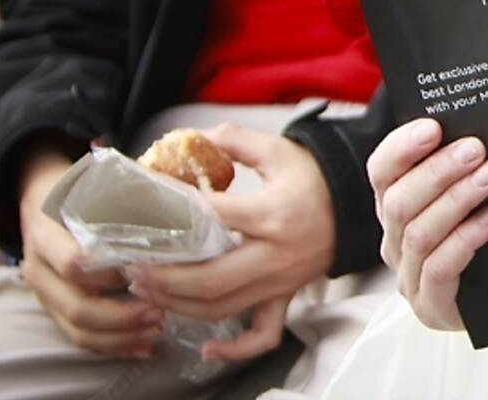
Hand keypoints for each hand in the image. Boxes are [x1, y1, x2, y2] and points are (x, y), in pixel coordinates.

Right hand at [18, 149, 163, 357]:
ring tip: (157, 331)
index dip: (111, 274)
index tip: (145, 271)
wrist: (41, 196)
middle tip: (159, 311)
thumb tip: (190, 206)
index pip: (74, 263)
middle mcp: (39, 268)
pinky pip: (79, 338)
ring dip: (120, 337)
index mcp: (47, 232)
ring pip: (77, 329)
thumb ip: (134, 197)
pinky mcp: (53, 309)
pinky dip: (112, 346)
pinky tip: (142, 346)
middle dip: (122, 316)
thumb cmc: (81, 188)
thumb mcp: (98, 184)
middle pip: (76, 306)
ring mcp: (43, 293)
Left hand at [126, 124, 334, 360]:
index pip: (213, 217)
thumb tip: (190, 138)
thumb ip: (233, 141)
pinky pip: (262, 334)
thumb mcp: (278, 150)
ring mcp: (281, 281)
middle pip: (211, 280)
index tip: (142, 205)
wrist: (354, 203)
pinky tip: (206, 348)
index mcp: (273, 214)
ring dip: (179, 306)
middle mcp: (276, 254)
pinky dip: (235, 349)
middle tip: (132, 268)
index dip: (173, 211)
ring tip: (148, 292)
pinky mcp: (286, 297)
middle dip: (164, 279)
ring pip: (223, 309)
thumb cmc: (315, 178)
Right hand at [367, 119, 487, 331]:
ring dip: (456, 199)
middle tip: (475, 150)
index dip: (402, 147)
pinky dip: (466, 239)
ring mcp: (409, 277)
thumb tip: (473, 129)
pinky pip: (439, 269)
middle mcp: (395, 240)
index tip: (433, 127)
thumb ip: (462, 168)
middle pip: (398, 201)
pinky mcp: (431, 306)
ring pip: (419, 233)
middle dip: (438, 171)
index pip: (382, 171)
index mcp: (395, 206)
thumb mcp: (469, 196)